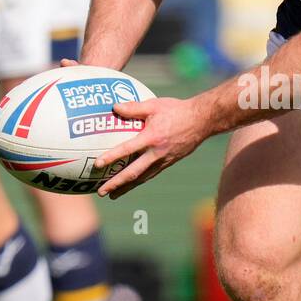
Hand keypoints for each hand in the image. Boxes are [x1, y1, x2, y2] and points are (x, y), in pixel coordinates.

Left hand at [93, 96, 209, 198]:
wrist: (202, 120)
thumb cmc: (177, 110)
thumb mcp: (154, 105)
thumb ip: (134, 107)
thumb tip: (114, 107)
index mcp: (152, 138)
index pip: (127, 149)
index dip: (111, 157)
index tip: (97, 164)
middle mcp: (157, 153)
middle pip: (133, 173)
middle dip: (116, 184)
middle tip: (101, 192)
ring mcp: (164, 160)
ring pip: (143, 178)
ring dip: (127, 187)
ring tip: (113, 195)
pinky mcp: (170, 162)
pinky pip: (152, 174)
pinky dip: (140, 180)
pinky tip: (132, 183)